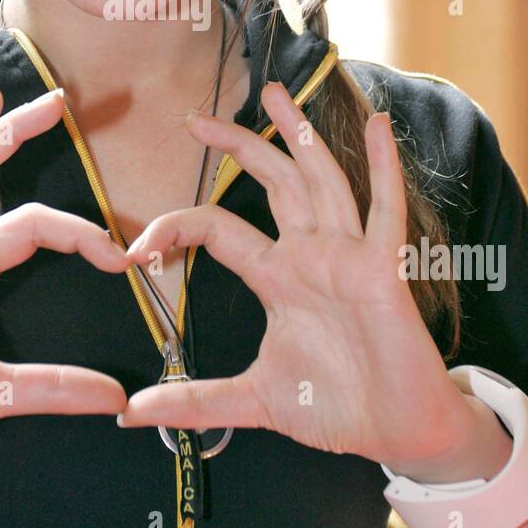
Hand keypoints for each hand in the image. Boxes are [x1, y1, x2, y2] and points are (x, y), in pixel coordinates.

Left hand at [116, 81, 467, 468]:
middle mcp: (311, 255)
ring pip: (320, 181)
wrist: (397, 433)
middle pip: (271, 183)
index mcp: (279, 277)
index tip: (138, 248)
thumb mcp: (252, 401)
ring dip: (299, 135)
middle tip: (195, 117)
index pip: (220, 230)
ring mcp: (348, 257)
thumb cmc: (337, 407)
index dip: (177, 229)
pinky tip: (378, 126)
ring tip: (276, 93)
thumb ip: (195, 403)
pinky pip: (384, 212)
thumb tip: (130, 413)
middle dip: (238, 145)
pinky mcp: (384, 271)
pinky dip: (383, 168)